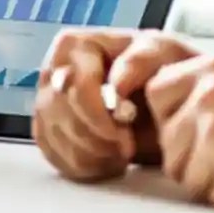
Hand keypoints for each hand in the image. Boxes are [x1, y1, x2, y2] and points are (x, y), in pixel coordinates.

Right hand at [33, 30, 196, 181]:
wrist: (166, 96)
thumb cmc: (162, 69)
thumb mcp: (164, 53)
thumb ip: (142, 60)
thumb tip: (116, 83)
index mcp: (74, 46)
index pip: (74, 89)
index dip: (98, 117)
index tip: (125, 134)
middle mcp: (53, 71)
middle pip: (60, 115)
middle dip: (95, 139)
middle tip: (126, 148)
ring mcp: (47, 101)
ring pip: (54, 138)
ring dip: (91, 155)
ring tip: (120, 152)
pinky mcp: (49, 130)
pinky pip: (53, 156)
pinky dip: (83, 166)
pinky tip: (107, 160)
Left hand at [147, 54, 213, 211]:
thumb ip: (209, 86)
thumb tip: (170, 109)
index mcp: (213, 68)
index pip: (157, 94)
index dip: (172, 118)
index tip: (197, 130)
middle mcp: (208, 96)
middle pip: (167, 142)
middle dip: (193, 156)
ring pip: (184, 174)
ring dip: (212, 179)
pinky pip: (212, 197)